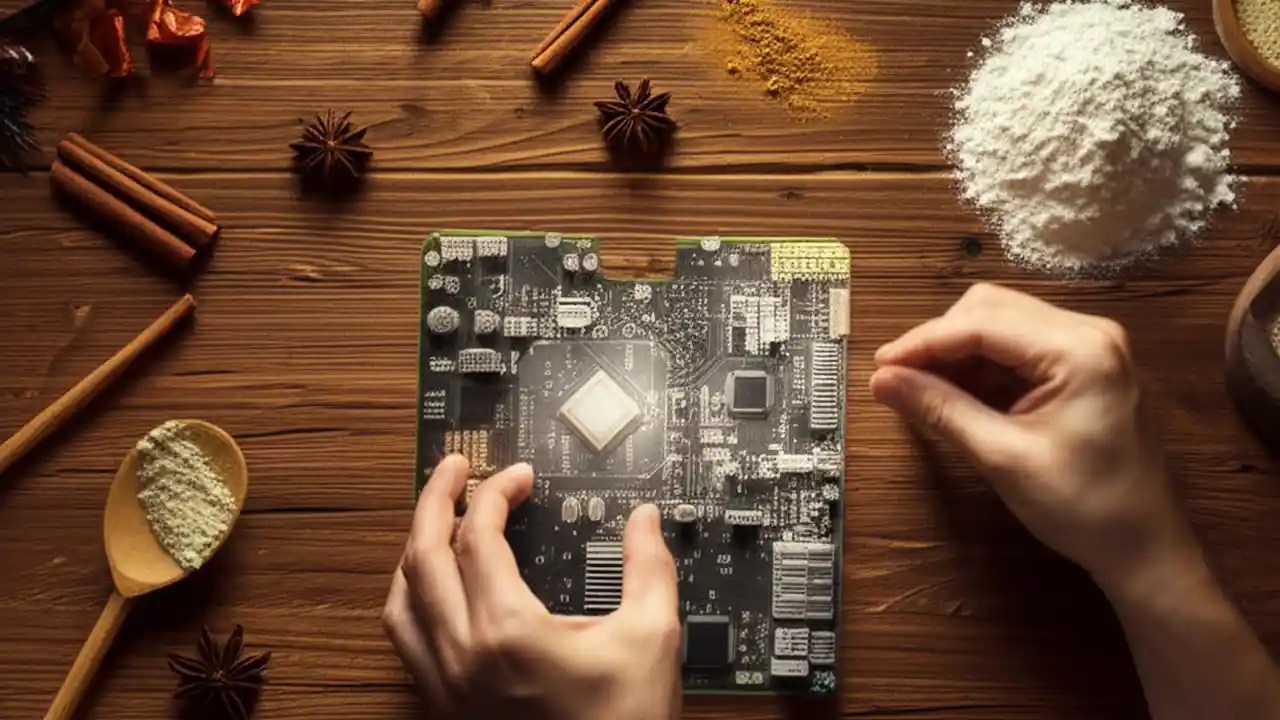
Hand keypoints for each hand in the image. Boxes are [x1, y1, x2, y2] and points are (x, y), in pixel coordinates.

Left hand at [383, 456, 681, 719]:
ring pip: (400, 600)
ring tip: (439, 522)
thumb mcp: (650, 641)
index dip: (494, 492)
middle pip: (421, 556)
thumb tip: (643, 522)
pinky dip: (411, 600)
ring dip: (414, 551)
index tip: (518, 476)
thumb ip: (648, 569)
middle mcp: (460, 657)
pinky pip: (404, 641)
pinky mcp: (443, 709)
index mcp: (506, 632)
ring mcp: (444, 687)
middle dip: (434, 500)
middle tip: (454, 470)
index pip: (477, 536)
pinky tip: (435, 591)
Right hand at [869, 283, 1201, 593]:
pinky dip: (981, 368)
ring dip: (957, 354)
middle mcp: (1089, 332)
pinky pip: (1018, 349)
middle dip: (938, 341)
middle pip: (990, 310)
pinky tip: (956, 396)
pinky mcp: (1083, 366)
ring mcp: (1089, 346)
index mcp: (1080, 349)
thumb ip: (940, 410)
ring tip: (921, 392)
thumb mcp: (1003, 457)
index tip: (878, 367)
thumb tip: (882, 381)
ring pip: (1000, 324)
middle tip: (896, 380)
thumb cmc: (1083, 507)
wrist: (1144, 546)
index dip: (923, 342)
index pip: (982, 324)